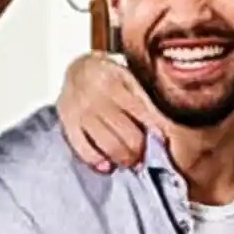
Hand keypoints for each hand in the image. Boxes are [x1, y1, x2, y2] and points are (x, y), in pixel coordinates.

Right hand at [57, 53, 167, 172]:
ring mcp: (82, 112)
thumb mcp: (132, 81)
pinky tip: (107, 163)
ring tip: (129, 159)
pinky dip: (99, 162)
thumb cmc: (111, 78)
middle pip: (130, 136)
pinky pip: (86, 152)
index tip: (163, 143)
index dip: (157, 133)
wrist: (77, 70)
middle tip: (143, 155)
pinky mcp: (68, 125)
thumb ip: (148, 103)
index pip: (144, 114)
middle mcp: (99, 97)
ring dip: (124, 159)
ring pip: (111, 147)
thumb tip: (165, 135)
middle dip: (141, 151)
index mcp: (119, 82)